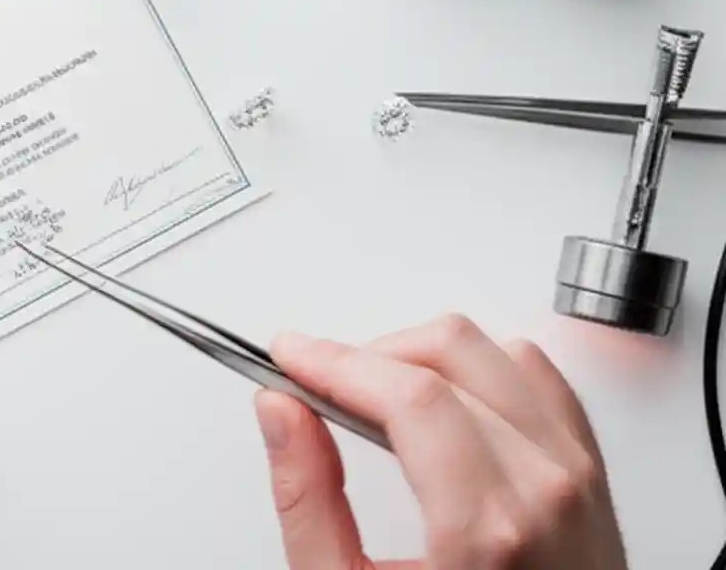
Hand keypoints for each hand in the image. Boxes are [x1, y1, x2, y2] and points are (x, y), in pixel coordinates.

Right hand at [253, 315, 625, 568]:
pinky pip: (541, 379)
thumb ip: (309, 502)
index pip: (408, 393)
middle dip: (370, 355)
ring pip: (498, 351)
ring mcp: (581, 477)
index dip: (335, 359)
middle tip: (320, 383)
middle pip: (450, 353)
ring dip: (426, 357)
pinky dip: (483, 370)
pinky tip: (442, 401)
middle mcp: (548, 489)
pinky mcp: (595, 474)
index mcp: (487, 526)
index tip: (290, 355)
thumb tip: (282, 414)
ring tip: (376, 397)